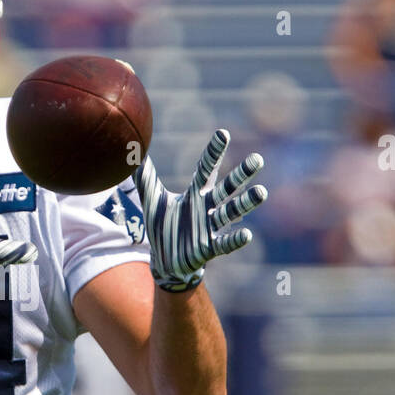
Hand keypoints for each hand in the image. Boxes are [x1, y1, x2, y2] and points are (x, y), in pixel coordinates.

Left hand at [133, 129, 266, 291]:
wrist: (165, 260)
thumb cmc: (163, 226)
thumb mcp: (151, 199)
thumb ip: (145, 176)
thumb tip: (133, 149)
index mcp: (195, 193)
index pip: (206, 168)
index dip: (214, 152)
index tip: (223, 133)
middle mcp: (207, 207)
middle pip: (227, 188)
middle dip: (241, 175)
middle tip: (257, 159)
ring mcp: (210, 227)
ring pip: (231, 212)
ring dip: (246, 203)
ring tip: (262, 192)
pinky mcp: (209, 248)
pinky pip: (225, 244)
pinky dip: (235, 239)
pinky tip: (247, 234)